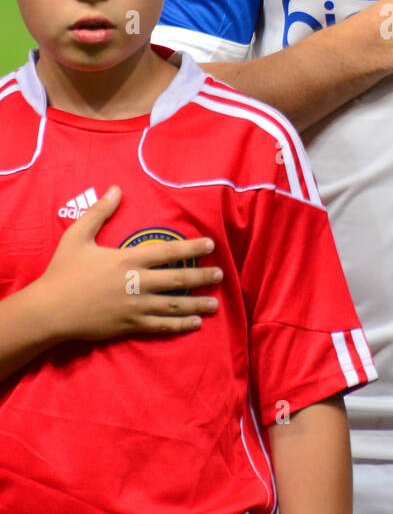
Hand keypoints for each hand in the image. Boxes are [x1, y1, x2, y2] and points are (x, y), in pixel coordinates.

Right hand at [40, 186, 221, 342]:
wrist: (49, 310)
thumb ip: (99, 212)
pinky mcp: (129, 325)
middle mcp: (136, 282)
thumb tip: (115, 188)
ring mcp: (134, 306)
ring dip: (197, 304)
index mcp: (127, 259)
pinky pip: (160, 325)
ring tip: (215, 304)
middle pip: (178, 279)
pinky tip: (194, 323)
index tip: (210, 245)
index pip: (168, 252)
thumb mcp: (77, 235)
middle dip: (202, 276)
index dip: (192, 248)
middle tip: (221, 275)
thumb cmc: (62, 271)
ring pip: (173, 305)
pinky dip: (179, 325)